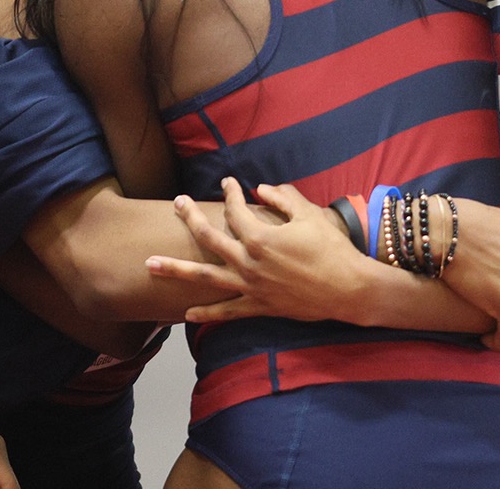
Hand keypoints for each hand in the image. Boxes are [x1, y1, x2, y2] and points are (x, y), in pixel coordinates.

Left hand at [146, 179, 361, 324]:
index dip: (229, 194)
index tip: (228, 184)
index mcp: (260, 237)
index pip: (235, 210)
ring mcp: (250, 287)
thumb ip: (282, 198)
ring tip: (150, 264)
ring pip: (204, 277)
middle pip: (208, 237)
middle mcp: (248, 262)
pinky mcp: (259, 307)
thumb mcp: (309, 215)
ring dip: (175, 269)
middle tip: (176, 205)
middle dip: (189, 218)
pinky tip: (188, 313)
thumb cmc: (332, 249)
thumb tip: (259, 189)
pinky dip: (207, 313)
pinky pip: (227, 311)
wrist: (349, 289)